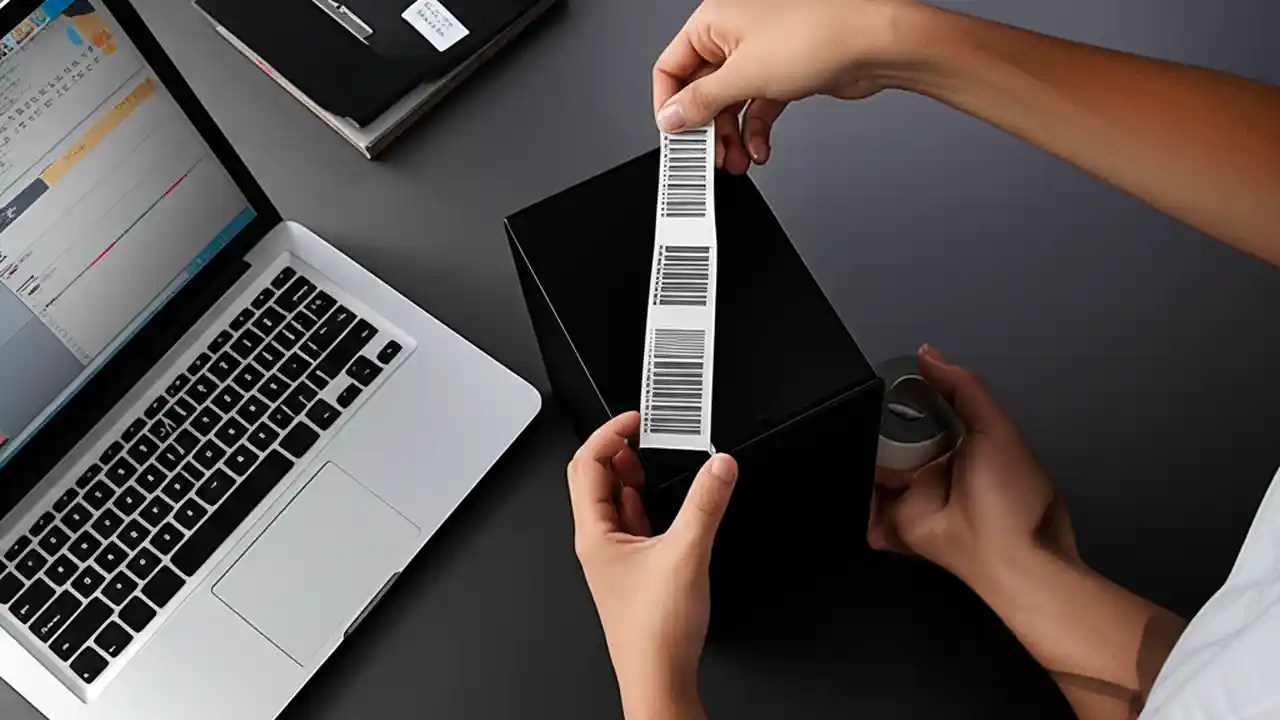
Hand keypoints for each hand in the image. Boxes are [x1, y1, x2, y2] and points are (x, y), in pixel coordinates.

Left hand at [568, 412, 738, 719]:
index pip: (586, 464)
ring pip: (613, 501)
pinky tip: (664, 500)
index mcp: (594, 533)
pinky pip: (631, 522)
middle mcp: (597, 542)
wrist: (658, 678)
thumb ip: (706, 504)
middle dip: (617, 450)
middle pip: (594, 479)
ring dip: (630, 474)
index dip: (607, 432)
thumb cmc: (654, 632)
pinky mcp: (632, 569)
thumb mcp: (687, 553)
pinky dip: (644, 501)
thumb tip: (719, 465)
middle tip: (644, 433)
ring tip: (654, 458)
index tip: (634, 419)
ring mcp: (613, 556)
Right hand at [653, 0, 913, 172]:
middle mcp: (734, 33)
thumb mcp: (743, 76)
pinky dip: (757, 129)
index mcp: (714, 21)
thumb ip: (700, 102)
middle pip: (702, 90)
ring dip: (732, 136)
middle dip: (707, 129)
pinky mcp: (784, 70)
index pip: (671, 67)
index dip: (669, 106)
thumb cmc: (819, 34)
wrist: (876, 41)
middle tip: (709, 158)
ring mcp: (761, 51)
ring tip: (737, 161)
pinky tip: (760, 149)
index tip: (676, 137)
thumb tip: (671, 117)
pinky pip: (758, 105)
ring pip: (731, 102)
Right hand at [868, 345, 1078, 585]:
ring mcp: (915, 498)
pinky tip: (847, 474)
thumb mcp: (993, 425)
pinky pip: (868, 506)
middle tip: (865, 410)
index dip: (909, 397)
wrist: (1005, 554)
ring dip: (865, 457)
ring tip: (851, 436)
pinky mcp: (895, 524)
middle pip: (897, 441)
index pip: (929, 413)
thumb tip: (927, 354)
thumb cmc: (1011, 494)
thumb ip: (962, 387)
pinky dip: (856, 495)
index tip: (889, 381)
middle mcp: (938, 471)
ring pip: (878, 470)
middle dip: (879, 426)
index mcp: (966, 446)